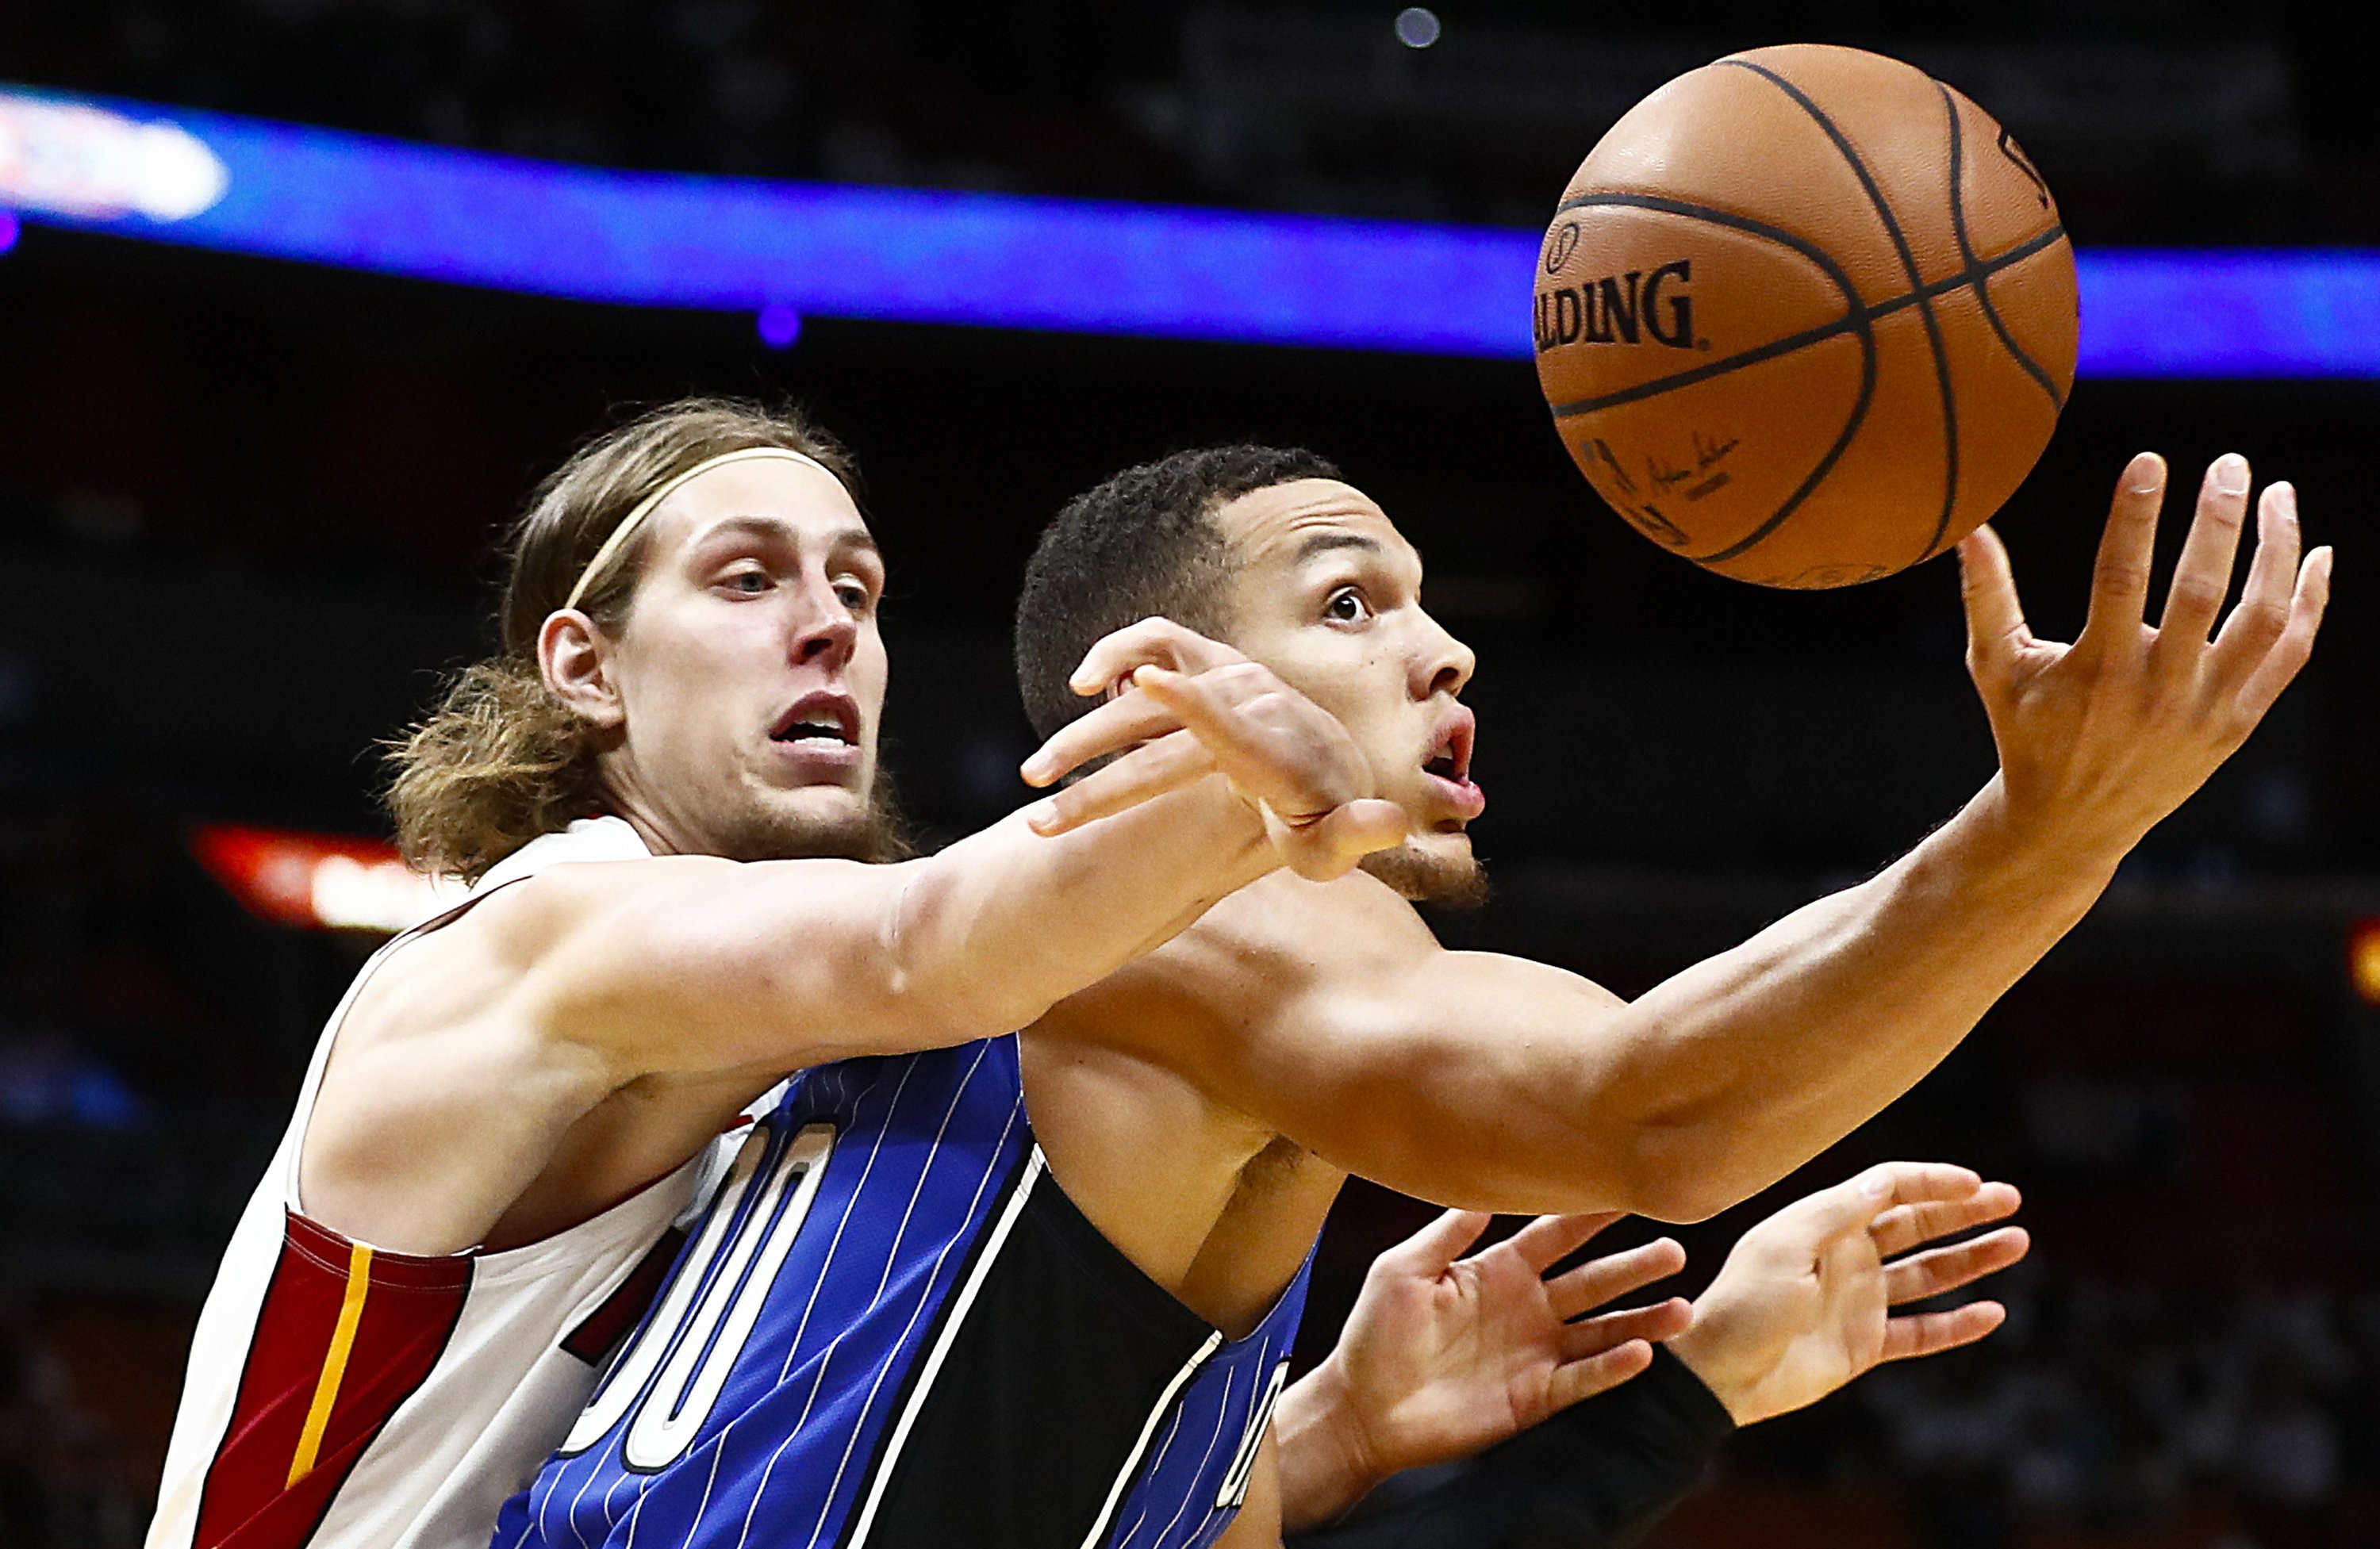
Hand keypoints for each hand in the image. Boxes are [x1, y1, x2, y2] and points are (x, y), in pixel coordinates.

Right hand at [1017, 616, 1407, 879]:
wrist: (1329, 765)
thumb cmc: (1322, 819)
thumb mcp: (1337, 846)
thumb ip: (1358, 835)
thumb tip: (1390, 823)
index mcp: (1274, 749)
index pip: (1230, 724)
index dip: (1192, 701)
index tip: (1147, 682)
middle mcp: (1250, 700)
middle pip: (1158, 733)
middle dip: (1095, 781)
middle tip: (1043, 825)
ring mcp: (1228, 675)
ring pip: (1146, 673)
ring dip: (1087, 727)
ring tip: (1038, 777)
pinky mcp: (1210, 662)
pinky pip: (1158, 641)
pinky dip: (1119, 654)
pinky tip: (1089, 689)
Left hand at [1308, 1210, 1691, 1485]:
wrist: (1364, 1410)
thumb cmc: (1374, 1335)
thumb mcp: (1402, 1271)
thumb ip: (1448, 1233)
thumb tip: (1486, 1185)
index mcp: (1497, 1269)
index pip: (1555, 1234)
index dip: (1590, 1213)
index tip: (1628, 1188)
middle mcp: (1527, 1306)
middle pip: (1593, 1280)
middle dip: (1634, 1267)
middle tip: (1675, 1250)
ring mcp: (1536, 1352)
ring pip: (1602, 1330)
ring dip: (1642, 1321)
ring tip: (1684, 1310)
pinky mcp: (1536, 1397)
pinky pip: (1583, 1379)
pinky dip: (1613, 1367)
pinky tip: (1643, 1355)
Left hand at [1666, 1161, 2027, 1425]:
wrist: (1719, 1374)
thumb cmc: (1743, 1303)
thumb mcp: (1785, 1246)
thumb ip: (1838, 1213)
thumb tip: (1887, 1179)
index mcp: (1824, 1223)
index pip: (1889, 1188)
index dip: (1932, 1181)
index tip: (1974, 1183)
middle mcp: (1847, 1256)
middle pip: (1917, 1224)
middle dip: (1964, 1211)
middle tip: (2011, 1200)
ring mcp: (1859, 1300)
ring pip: (1929, 1273)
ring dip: (1972, 1258)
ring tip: (2018, 1242)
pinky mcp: (1865, 1344)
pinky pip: (1922, 1330)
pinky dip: (1958, 1324)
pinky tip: (1993, 1313)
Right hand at [1960, 452, 2329, 864]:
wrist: (2071, 823)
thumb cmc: (2027, 732)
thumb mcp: (1997, 667)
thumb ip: (1988, 594)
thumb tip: (1968, 525)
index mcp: (2095, 671)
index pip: (2119, 578)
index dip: (2135, 515)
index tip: (2151, 460)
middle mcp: (2156, 690)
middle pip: (2201, 591)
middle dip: (2219, 518)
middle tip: (2229, 462)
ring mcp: (2205, 708)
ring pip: (2260, 618)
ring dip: (2277, 551)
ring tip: (2277, 494)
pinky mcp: (2237, 722)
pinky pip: (2290, 655)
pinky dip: (2310, 602)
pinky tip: (2316, 555)